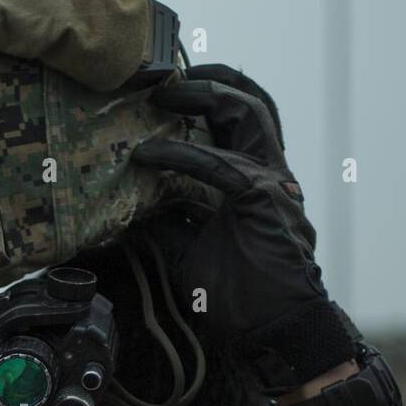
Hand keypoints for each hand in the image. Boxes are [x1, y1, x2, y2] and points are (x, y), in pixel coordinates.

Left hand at [132, 63, 360, 394]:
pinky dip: (182, 153)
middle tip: (164, 74)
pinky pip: (218, 164)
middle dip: (211, 78)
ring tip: (163, 91)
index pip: (240, 123)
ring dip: (204, 94)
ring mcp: (273, 183)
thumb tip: (124, 213)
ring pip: (246, 112)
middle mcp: (272, 174)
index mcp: (260, 182)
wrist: (280, 330)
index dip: (209, 99)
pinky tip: (149, 153)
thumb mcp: (192, 256)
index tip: (166, 92)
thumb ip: (167, 228)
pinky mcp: (264, 199)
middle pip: (250, 102)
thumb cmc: (246, 299)